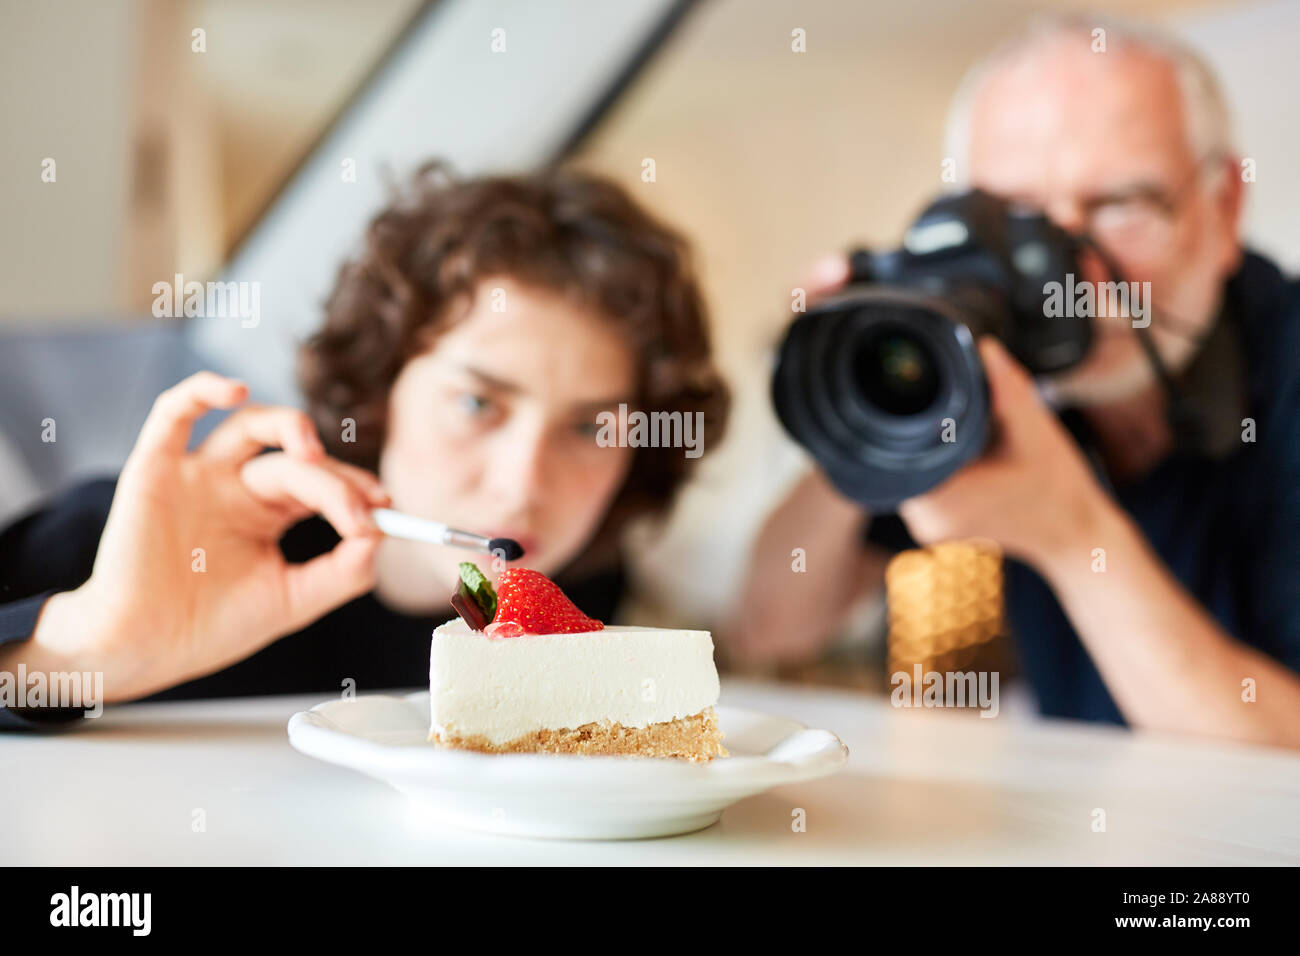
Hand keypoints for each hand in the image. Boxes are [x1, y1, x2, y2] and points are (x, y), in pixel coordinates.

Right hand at [28, 372, 389, 700]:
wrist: (145, 650)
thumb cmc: (212, 627)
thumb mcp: (293, 600)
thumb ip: (343, 572)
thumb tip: (382, 536)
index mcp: (271, 511)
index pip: (324, 482)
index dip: (356, 488)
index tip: (386, 506)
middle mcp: (238, 485)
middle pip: (296, 461)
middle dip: (333, 480)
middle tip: (360, 507)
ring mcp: (199, 474)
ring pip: (249, 425)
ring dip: (286, 425)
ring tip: (309, 449)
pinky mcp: (155, 469)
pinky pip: (173, 414)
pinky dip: (201, 391)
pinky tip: (234, 391)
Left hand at [897, 337, 1113, 568]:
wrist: (1075, 536)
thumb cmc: (1059, 489)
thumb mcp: (1036, 431)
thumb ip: (1007, 388)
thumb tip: (984, 347)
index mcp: (945, 500)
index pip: (897, 449)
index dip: (907, 417)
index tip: (927, 395)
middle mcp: (926, 521)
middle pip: (897, 459)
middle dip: (920, 432)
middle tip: (954, 411)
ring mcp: (928, 528)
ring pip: (908, 471)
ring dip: (928, 449)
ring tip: (966, 436)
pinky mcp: (936, 527)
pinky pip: (921, 484)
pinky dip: (936, 464)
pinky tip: (965, 454)